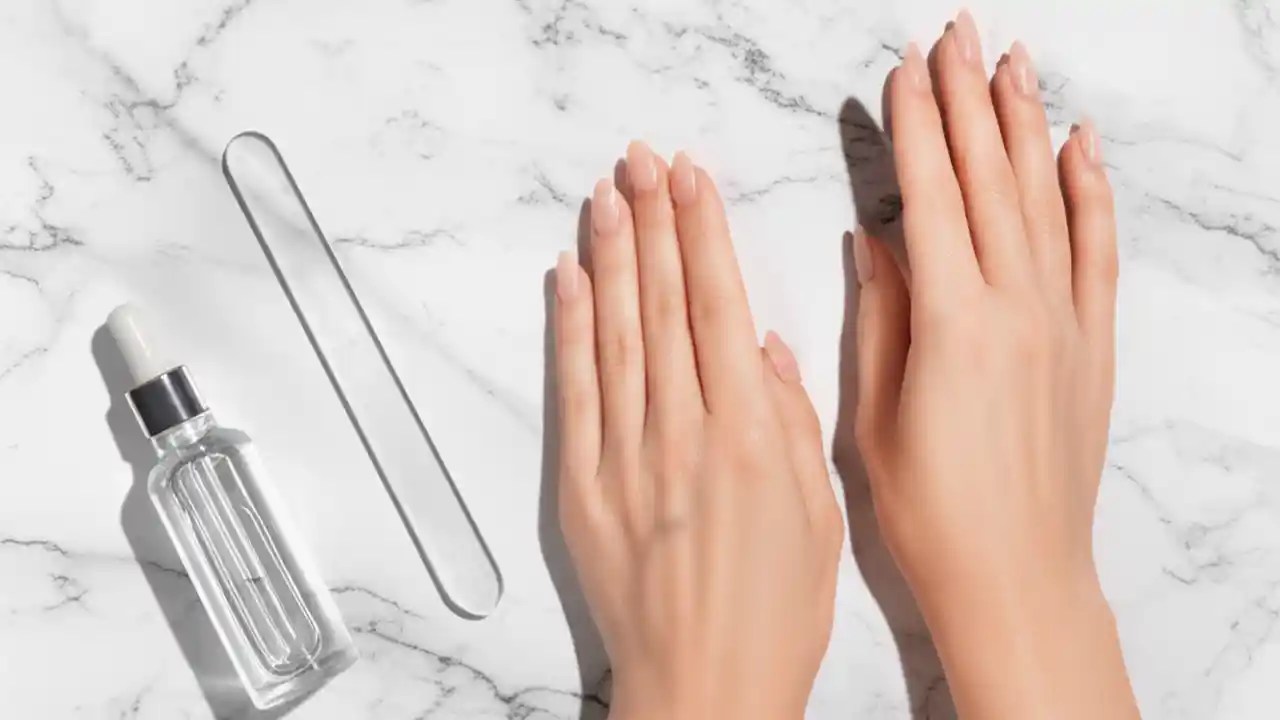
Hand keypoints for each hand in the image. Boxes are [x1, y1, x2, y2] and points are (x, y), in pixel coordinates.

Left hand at [554, 142, 842, 719]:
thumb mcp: (817, 512)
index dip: (702, 234)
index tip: (691, 179)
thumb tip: (760, 345)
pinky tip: (567, 280)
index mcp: (750, 437)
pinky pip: (577, 392)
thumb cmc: (774, 613)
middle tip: (641, 161)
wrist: (706, 686)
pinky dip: (569, 330)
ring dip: (610, 257)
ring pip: (616, 334)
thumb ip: (789, 420)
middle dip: (653, 222)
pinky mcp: (585, 487)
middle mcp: (685, 435)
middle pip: (663, 305)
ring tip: (606, 196)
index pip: (718, 307)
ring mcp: (628, 458)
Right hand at [849, 12, 1137, 718]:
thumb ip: (881, 319)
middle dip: (969, 100)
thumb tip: (877, 241)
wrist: (1017, 576)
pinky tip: (1081, 147)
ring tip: (1012, 62)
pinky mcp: (1091, 344)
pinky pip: (1096, 251)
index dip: (915, 129)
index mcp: (953, 324)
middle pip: (990, 180)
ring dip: (1025, 125)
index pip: (931, 198)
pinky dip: (1092, 193)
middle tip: (956, 36)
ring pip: (1045, 200)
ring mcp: (1063, 322)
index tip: (903, 73)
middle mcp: (1017, 307)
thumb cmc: (932, 511)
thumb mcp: (877, 418)